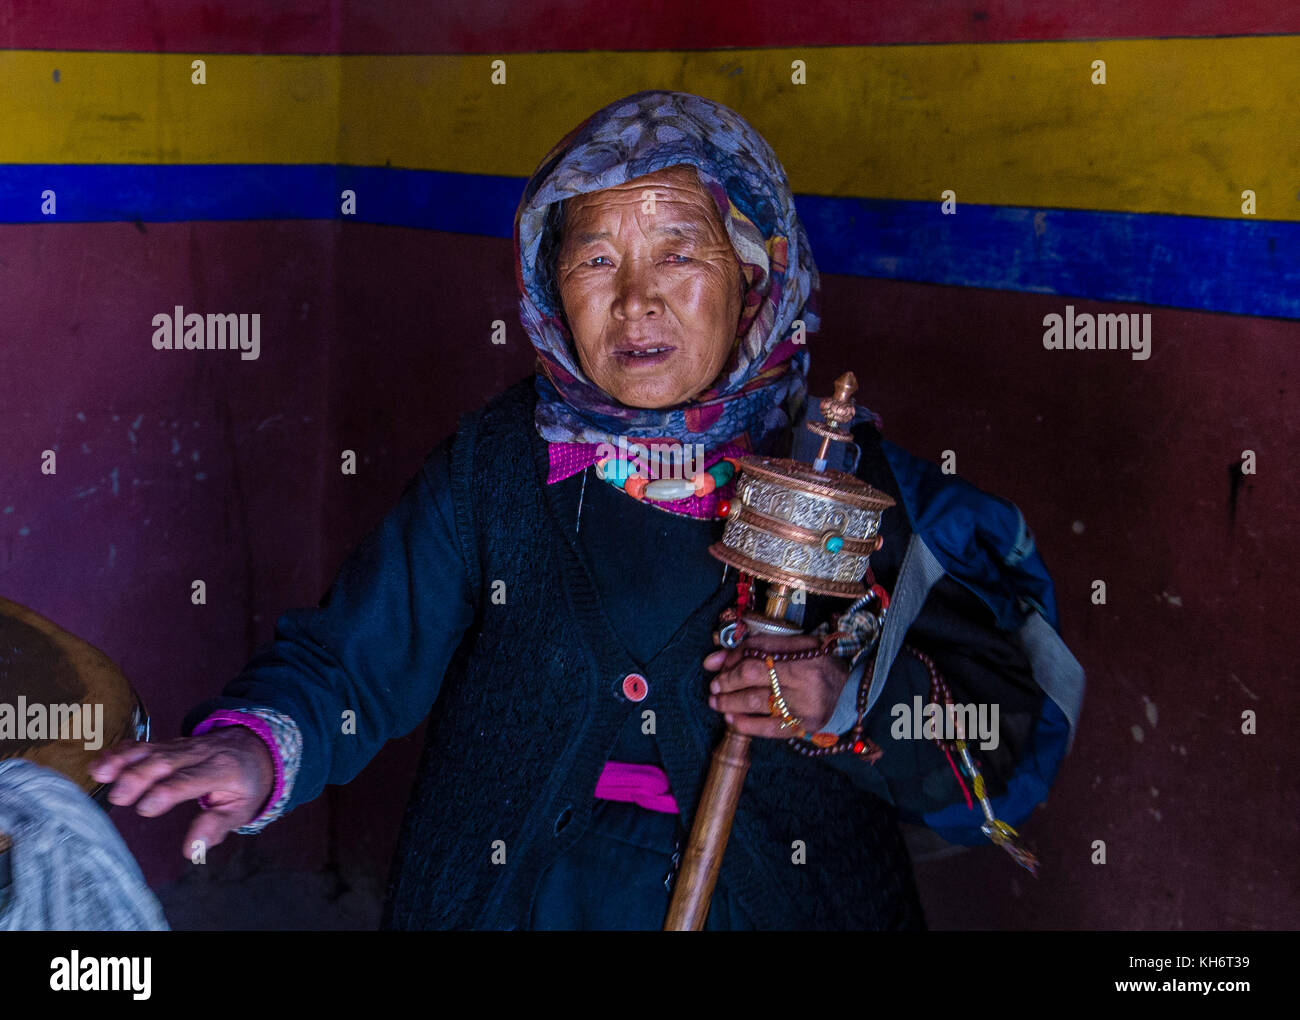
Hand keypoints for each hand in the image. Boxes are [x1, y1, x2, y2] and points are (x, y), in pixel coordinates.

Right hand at [89, 727, 275, 858]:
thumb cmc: (245, 783)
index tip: (145, 808)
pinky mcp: (166, 744)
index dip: (167, 792)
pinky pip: (142, 745)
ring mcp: (181, 746)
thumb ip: (216, 826)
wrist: (253, 745)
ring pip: (151, 749)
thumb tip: (191, 850)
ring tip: (100, 774)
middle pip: (166, 761)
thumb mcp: (241, 808)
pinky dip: (120, 753)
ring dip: (123, 760)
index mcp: (221, 770)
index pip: (190, 779)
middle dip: (140, 776)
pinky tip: (99, 765)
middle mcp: (198, 754)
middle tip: (118, 797)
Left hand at [702, 631, 849, 738]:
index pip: (755, 665)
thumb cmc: (811, 657)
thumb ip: (749, 649)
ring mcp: (807, 708)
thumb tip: (711, 662)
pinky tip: (734, 722)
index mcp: (802, 658)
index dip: (730, 671)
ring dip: (732, 706)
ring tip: (718, 704)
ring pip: (759, 707)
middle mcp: (806, 685)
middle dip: (728, 689)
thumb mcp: (785, 644)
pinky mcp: (807, 726)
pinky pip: (772, 730)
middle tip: (714, 691)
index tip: (717, 674)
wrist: (846, 682)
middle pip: (754, 687)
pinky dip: (749, 726)